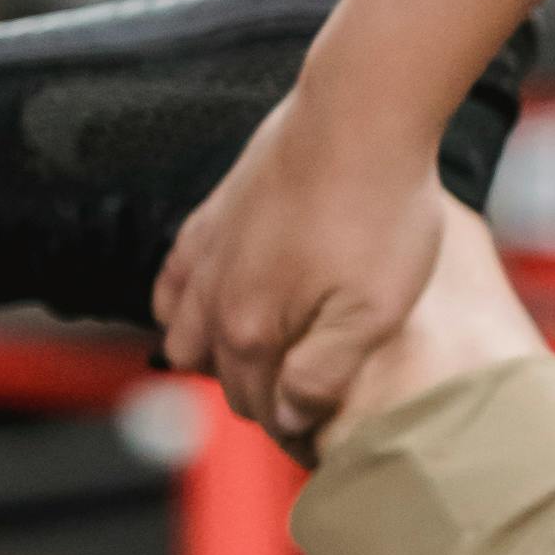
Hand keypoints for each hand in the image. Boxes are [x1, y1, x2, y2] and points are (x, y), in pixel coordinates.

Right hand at [156, 84, 447, 447]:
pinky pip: (173, 279)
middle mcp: (214, 299)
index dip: (297, 432)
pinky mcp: (213, 214)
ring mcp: (209, 255)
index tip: (329, 439)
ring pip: (186, 335)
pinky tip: (200, 311)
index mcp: (252, 332)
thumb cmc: (381, 212)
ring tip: (259, 367)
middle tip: (307, 408)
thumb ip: (324, 373)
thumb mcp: (374, 310)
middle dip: (263, 401)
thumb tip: (287, 419)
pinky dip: (181, 307)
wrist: (360, 114)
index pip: (262, 410)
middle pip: (228, 378)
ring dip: (216, 360)